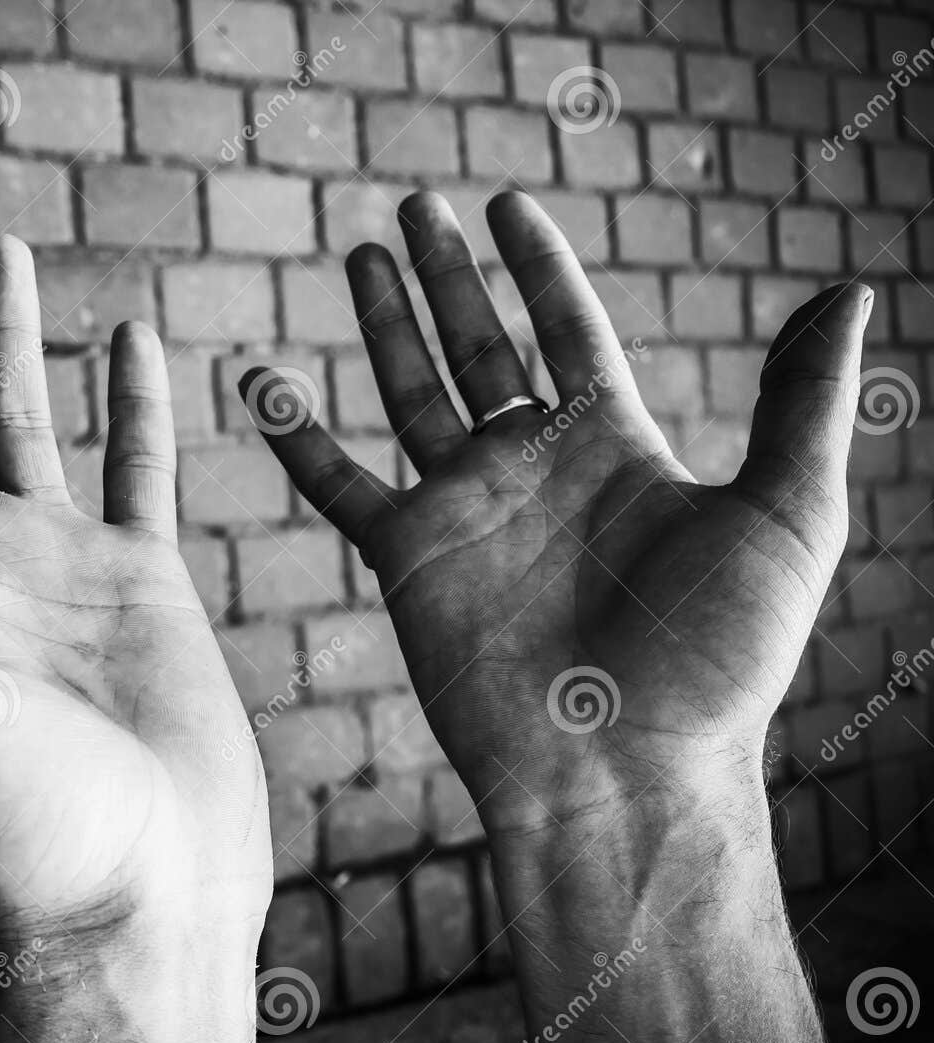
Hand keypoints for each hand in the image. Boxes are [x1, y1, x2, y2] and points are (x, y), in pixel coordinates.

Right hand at [240, 191, 864, 1042]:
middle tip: (417, 208)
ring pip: (409, 393)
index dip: (538, 266)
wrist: (621, 770)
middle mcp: (531, 469)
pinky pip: (338, 482)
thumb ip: (800, 403)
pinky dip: (296, 435)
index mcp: (611, 448)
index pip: (567, 331)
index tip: (510, 206)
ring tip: (363, 253)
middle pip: (480, 346)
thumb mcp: (783, 519)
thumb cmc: (715, 661)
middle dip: (449, 277)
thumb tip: (847, 289)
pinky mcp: (408, 558)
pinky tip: (261, 382)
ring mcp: (464, 510)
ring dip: (383, 325)